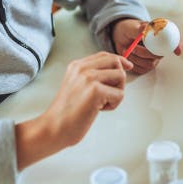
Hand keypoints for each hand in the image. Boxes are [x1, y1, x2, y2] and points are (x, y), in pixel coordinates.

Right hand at [15, 52, 131, 168]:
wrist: (54, 128)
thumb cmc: (67, 112)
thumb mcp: (76, 85)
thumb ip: (92, 75)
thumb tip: (117, 70)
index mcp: (77, 65)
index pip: (105, 55)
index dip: (119, 60)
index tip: (128, 66)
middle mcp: (82, 68)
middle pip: (116, 62)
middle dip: (118, 79)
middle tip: (108, 94)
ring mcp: (89, 78)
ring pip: (121, 76)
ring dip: (116, 93)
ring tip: (100, 103)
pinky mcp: (96, 91)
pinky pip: (120, 94)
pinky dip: (113, 105)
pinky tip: (98, 110)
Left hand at [112, 18, 182, 74]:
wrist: (121, 36)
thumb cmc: (129, 28)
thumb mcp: (131, 27)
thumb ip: (138, 29)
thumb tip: (145, 28)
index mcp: (160, 34)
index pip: (176, 39)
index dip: (178, 45)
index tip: (178, 51)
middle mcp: (160, 47)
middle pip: (159, 55)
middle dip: (143, 53)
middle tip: (132, 47)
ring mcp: (154, 58)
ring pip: (149, 64)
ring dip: (135, 58)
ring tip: (127, 49)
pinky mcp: (146, 66)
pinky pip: (142, 70)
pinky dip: (132, 63)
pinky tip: (128, 55)